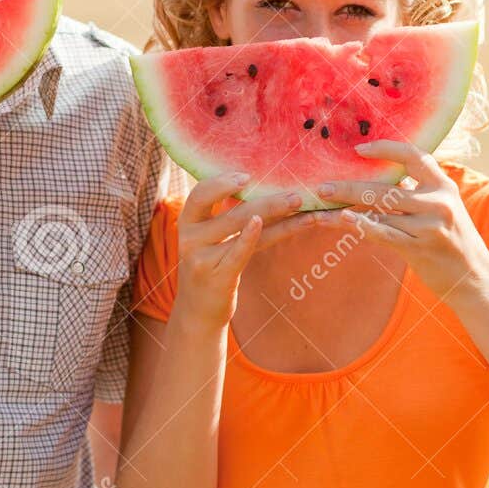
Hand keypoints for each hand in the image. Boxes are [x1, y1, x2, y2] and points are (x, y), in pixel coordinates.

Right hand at [170, 172, 310, 329]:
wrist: (198, 312)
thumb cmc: (211, 266)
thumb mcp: (210, 238)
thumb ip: (228, 215)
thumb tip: (265, 185)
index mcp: (188, 222)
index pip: (200, 194)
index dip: (222, 183)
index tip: (248, 176)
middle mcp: (190, 238)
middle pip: (232, 213)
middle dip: (268, 200)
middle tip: (297, 193)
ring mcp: (202, 258)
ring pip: (243, 230)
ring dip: (277, 216)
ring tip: (300, 206)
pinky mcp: (217, 277)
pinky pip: (239, 253)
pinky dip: (252, 236)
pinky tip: (264, 224)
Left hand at [310, 140, 488, 303]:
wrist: (475, 279)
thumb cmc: (453, 242)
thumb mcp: (444, 210)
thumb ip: (419, 193)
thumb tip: (381, 180)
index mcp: (444, 186)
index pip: (414, 156)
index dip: (385, 149)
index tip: (359, 149)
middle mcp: (438, 202)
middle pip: (385, 188)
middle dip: (350, 187)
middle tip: (323, 187)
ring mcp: (429, 225)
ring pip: (379, 211)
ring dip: (346, 209)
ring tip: (322, 207)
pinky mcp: (420, 248)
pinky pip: (384, 233)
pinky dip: (362, 226)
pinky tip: (344, 219)